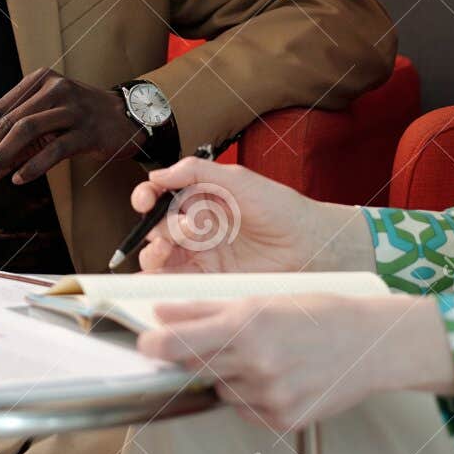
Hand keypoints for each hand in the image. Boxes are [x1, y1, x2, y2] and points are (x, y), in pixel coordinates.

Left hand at [0, 70, 142, 185]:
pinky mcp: (87, 130)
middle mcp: (55, 88)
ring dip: (6, 156)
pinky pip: (54, 149)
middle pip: (11, 119)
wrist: (128, 117)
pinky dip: (33, 165)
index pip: (1, 108)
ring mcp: (73, 108)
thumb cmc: (82, 117)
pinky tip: (20, 178)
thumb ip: (20, 138)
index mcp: (40, 79)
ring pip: (28, 130)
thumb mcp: (50, 116)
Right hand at [133, 158, 319, 275]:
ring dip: (153, 252)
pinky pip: (176, 281)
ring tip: (169, 249)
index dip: (146, 197)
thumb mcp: (237, 179)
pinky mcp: (209, 279)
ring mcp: (201, 254)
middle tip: (182, 228)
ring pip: (159, 256)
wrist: (307, 243)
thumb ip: (195, 171)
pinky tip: (161, 277)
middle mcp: (195, 226)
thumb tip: (158, 174)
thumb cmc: (280, 208)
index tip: (146, 199)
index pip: (160, 196)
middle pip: (155, 227)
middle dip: (157, 227)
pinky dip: (160, 281)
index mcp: (199, 197)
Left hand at [138, 294, 453, 430]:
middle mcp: (256, 364)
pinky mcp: (283, 420)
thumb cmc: (320, 314)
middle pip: (197, 369)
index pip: (180, 345)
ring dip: (228, 375)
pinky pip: (246, 410)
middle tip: (210, 343)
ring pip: (222, 390)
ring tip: (261, 355)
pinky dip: (250, 395)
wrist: (370, 344)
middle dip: (192, 358)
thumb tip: (161, 312)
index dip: (156, 345)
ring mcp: (270, 397)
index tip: (145, 343)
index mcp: (248, 326)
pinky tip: (275, 376)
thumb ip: (205, 308)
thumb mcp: (261, 298)